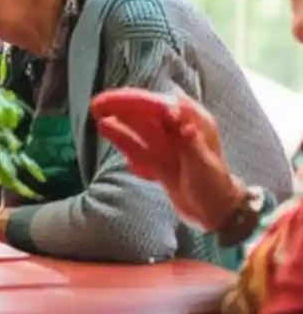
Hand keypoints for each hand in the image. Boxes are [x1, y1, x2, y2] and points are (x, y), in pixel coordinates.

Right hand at [90, 88, 243, 231]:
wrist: (217, 214)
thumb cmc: (214, 187)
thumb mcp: (203, 163)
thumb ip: (186, 138)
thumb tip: (172, 114)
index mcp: (192, 122)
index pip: (158, 105)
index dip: (133, 100)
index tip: (111, 101)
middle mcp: (178, 130)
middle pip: (145, 114)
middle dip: (121, 107)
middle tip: (96, 105)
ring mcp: (168, 147)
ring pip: (139, 130)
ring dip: (120, 123)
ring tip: (98, 117)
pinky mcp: (161, 162)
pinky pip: (139, 148)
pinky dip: (125, 142)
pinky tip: (108, 133)